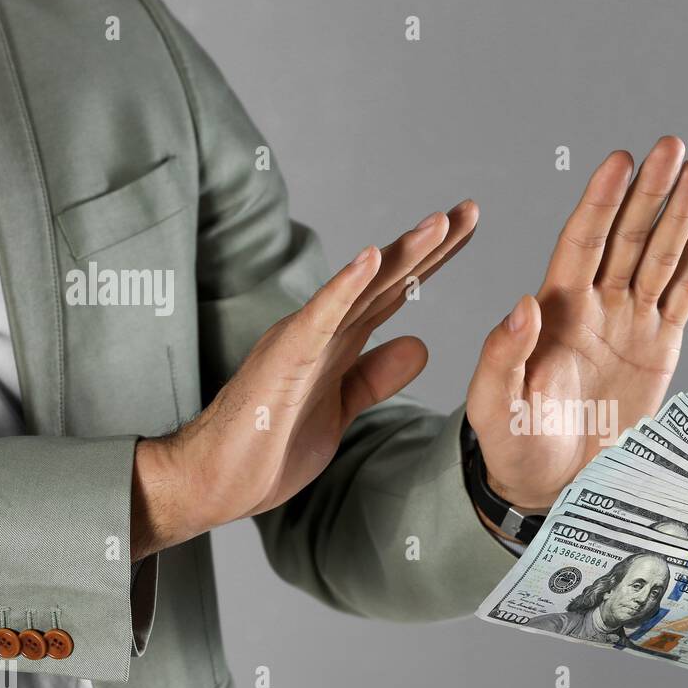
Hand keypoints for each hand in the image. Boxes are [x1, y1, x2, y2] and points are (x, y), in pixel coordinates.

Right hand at [130, 201, 479, 559]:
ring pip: (360, 288)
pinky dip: (344, 287)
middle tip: (470, 209)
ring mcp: (304, 338)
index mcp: (340, 340)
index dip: (433, 260)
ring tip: (437, 222)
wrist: (217, 478)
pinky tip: (369, 259)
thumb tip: (420, 346)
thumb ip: (376, 376)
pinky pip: (320, 317)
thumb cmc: (270, 444)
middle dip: (430, 243)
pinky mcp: (284, 358)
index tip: (467, 228)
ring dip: (400, 253)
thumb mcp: (343, 408)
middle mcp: (324, 328)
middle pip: (387, 278)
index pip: (395, 291)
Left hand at [466, 135, 687, 510]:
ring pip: (659, 255)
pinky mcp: (658, 347)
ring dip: (679, 213)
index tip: (618, 161)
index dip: (601, 201)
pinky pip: (682, 293)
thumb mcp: (494, 405)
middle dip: (649, 191)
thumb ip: (503, 357)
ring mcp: (629, 323)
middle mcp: (595, 306)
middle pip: (626, 236)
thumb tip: (523, 306)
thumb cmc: (514, 445)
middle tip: (671, 147)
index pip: (582, 242)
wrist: (551, 484)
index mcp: (555, 311)